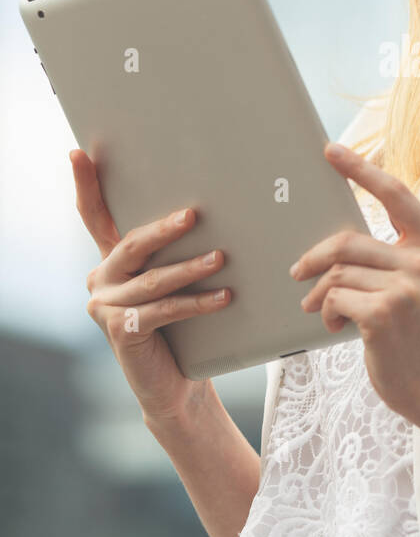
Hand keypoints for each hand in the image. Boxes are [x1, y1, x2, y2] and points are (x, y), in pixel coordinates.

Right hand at [71, 149, 231, 423]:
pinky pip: (164, 310)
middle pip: (133, 245)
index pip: (95, 215)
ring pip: (154, 279)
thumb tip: (209, 211)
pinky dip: (196, 303)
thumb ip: (175, 252)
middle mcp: (102, 279)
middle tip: (193, 215)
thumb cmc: (182, 325)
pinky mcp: (121, 330)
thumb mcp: (174, 281)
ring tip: (221, 258)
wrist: (176, 382)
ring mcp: (106, 306)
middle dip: (164, 229)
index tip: (79, 153)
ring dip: (191, 268)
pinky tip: (223, 296)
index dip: (86, 184)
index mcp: (112, 260)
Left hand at [289, 142, 419, 420]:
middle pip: (348, 241)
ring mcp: (408, 287)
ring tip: (321, 309)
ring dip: (320, 294)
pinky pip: (334, 297)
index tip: (330, 150)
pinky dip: (327, 312)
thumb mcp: (419, 283)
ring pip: (337, 272)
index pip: (396, 194)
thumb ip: (394, 254)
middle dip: (315, 258)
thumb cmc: (415, 331)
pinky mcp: (384, 313)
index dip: (361, 170)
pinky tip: (337, 326)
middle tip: (298, 272)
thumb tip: (335, 239)